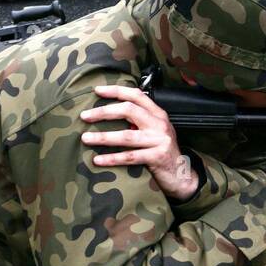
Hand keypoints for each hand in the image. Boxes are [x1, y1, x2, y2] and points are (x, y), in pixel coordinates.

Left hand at [80, 85, 197, 201]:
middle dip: (104, 112)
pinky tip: (98, 160)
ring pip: (127, 136)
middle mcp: (160, 124)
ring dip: (103, 136)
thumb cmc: (161, 151)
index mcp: (158, 114)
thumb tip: (109, 114)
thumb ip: (138, 121)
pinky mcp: (157, 157)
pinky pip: (130, 157)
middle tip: (84, 116)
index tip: (97, 90)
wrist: (181, 174)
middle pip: (129, 110)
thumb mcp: (154, 131)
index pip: (136, 95)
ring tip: (85, 138)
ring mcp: (160, 140)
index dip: (116, 91)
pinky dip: (112, 158)